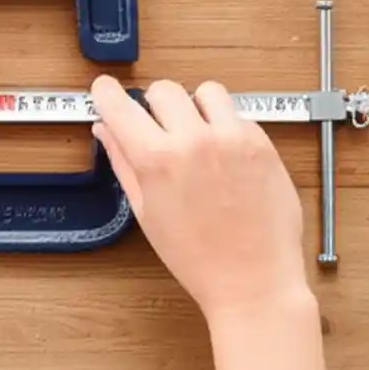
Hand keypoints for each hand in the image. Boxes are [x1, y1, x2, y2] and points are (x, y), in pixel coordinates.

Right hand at [90, 76, 309, 319]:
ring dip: (195, 107)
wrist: (251, 279)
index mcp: (158, 160)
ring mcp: (234, 139)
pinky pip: (238, 115)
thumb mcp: (146, 211)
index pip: (121, 105)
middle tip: (157, 128)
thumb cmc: (197, 256)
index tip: (106, 90)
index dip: (107, 93)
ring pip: (207, 91)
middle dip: (154, 105)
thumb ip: (124, 163)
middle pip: (164, 90)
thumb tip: (106, 130)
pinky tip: (223, 156)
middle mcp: (195, 141)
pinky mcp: (263, 144)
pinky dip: (225, 126)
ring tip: (196, 136)